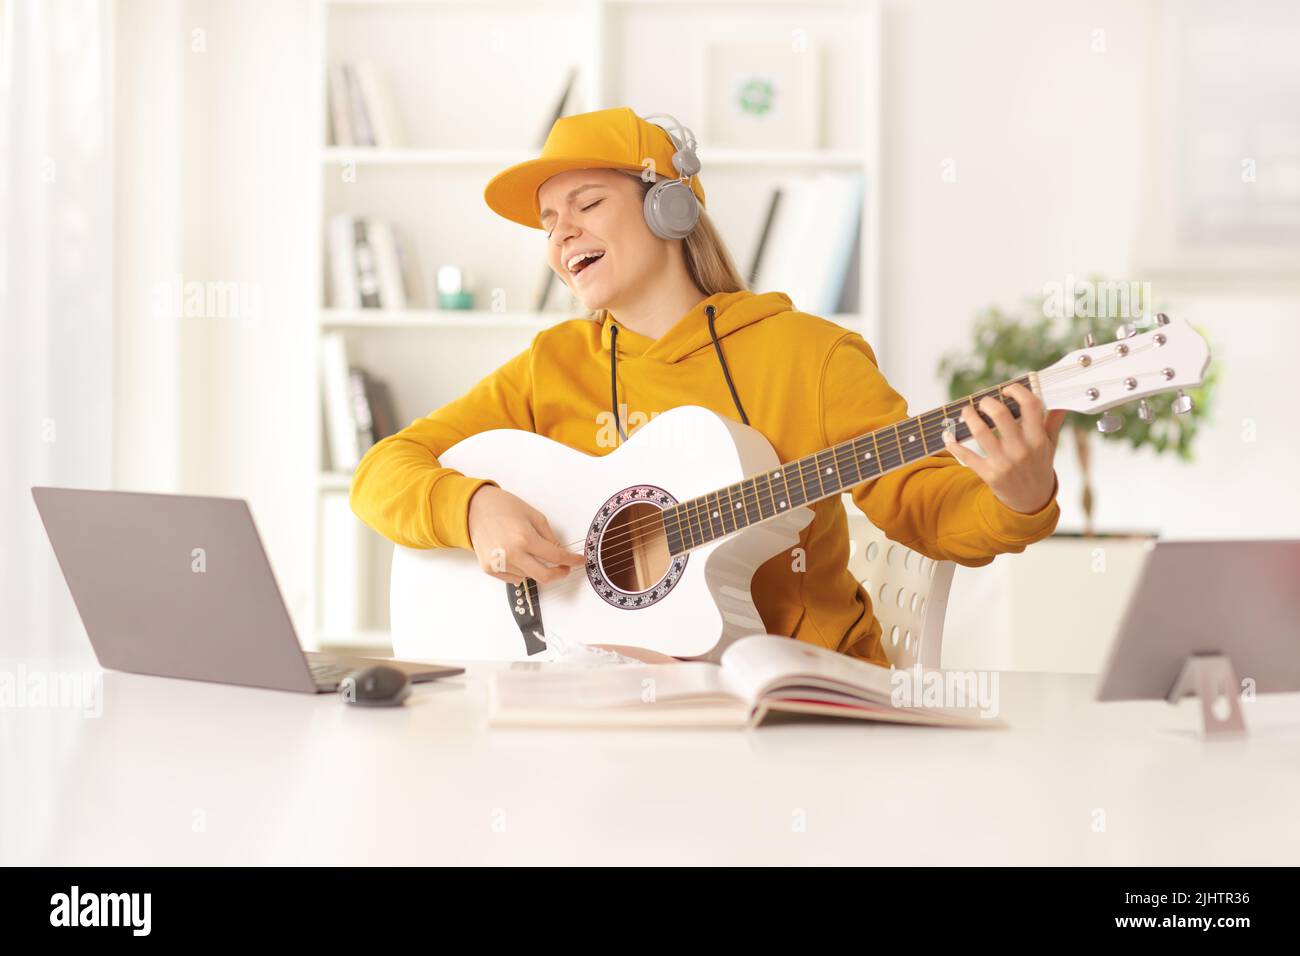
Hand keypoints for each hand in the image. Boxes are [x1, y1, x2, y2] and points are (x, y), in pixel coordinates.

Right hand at [466, 484, 585, 585]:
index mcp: (525, 537)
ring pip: (529, 576)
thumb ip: (549, 536)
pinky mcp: (489, 569)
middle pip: (544, 576)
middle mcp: (512, 553)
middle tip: (564, 569)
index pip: (556, 556)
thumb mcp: (534, 515)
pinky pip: (514, 578)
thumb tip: (559, 553)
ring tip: (526, 550)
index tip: (579, 561)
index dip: (571, 560)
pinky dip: (520, 570)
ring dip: (535, 568)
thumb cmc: (504, 507)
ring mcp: (499, 563)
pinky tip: (513, 554)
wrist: (474, 508)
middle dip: (559, 574)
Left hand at [941, 383, 1066, 513]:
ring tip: (965, 412)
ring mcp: (1004, 462)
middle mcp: (1021, 449)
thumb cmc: (1039, 466)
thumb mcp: (1050, 445)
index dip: (1017, 391)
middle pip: (1000, 415)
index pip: (1030, 405)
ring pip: (980, 432)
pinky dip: (953, 444)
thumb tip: (1060, 401)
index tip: (1007, 389)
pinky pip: (966, 456)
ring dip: (968, 417)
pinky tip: (949, 436)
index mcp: (1037, 439)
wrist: (1031, 501)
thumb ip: (1053, 422)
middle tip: (983, 402)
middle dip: (987, 402)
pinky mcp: (988, 474)